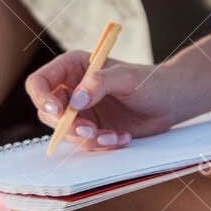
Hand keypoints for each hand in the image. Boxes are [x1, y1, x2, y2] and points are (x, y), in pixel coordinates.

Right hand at [26, 51, 187, 150]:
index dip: (41, 98)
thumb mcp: (126, 78)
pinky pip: (84, 143)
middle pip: (47, 112)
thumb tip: (74, 101)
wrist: (170, 102)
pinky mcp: (92, 129)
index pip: (39, 82)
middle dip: (67, 125)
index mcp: (72, 67)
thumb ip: (98, 84)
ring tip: (114, 135)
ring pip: (65, 132)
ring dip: (87, 138)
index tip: (58, 112)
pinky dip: (101, 144)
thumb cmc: (150, 81)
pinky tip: (122, 137)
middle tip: (90, 130)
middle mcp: (72, 89)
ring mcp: (80, 111)